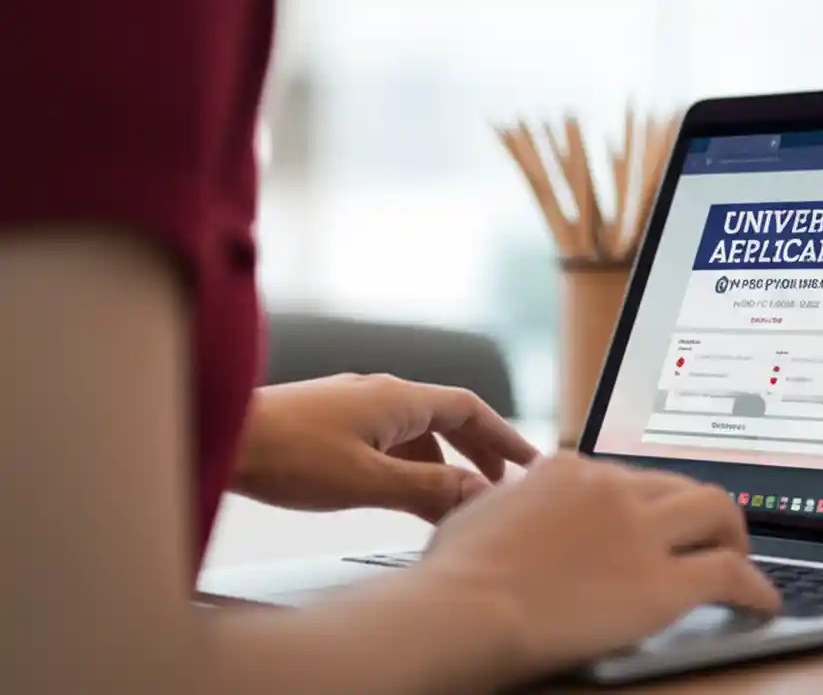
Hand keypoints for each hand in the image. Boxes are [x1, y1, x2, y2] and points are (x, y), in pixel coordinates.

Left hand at [234, 374, 538, 520]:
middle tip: (502, 484)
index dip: (503, 436)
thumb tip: (478, 494)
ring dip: (442, 463)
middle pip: (446, 418)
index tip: (530, 462)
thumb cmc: (287, 456)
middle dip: (478, 450)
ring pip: (415, 433)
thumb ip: (428, 489)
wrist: (219, 438)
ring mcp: (353, 407)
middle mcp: (380, 394)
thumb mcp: (367, 482)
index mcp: (397, 399)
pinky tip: (404, 494)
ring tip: (455, 501)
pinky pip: (387, 441)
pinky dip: (409, 465)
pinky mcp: (330, 424)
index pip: (469, 408)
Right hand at [417, 453, 780, 681]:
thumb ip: (513, 504)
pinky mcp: (662, 583)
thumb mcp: (477, 513)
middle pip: (678, 483)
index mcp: (568, 469)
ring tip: (739, 558)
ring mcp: (640, 531)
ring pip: (716, 510)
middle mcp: (612, 487)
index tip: (654, 519)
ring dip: (734, 534)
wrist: (465, 608)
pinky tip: (762, 603)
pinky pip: (730, 575)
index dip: (648, 501)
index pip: (627, 475)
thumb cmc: (453, 575)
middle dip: (697, 509)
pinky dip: (755, 587)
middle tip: (708, 534)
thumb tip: (516, 506)